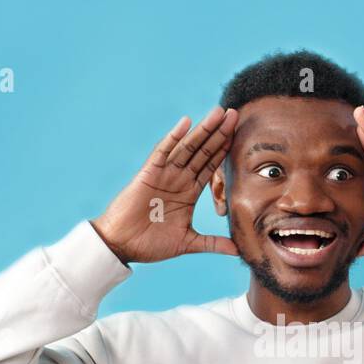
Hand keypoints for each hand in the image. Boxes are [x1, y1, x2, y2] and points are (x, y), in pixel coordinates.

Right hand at [91, 106, 238, 263]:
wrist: (123, 246)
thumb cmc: (150, 244)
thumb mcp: (188, 243)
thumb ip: (213, 243)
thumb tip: (238, 250)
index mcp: (189, 192)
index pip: (211, 166)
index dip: (225, 149)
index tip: (240, 133)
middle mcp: (178, 179)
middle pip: (203, 151)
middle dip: (219, 133)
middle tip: (234, 114)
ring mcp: (164, 175)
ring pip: (187, 148)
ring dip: (203, 130)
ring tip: (218, 113)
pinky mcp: (148, 174)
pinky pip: (162, 153)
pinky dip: (173, 138)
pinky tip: (186, 123)